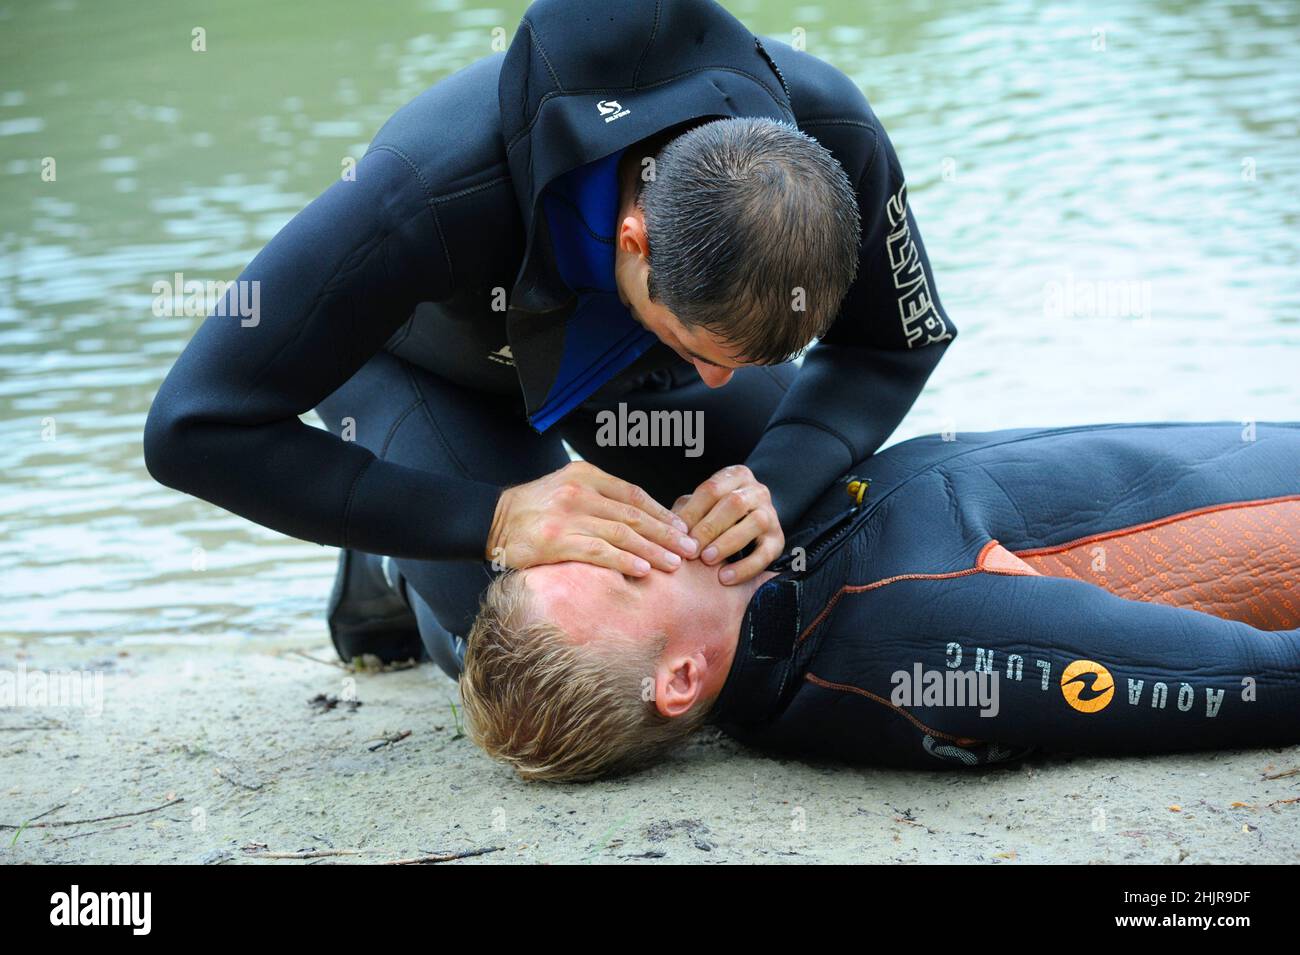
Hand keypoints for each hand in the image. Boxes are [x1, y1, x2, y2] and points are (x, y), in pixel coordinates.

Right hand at [485, 461, 698, 575]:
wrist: (492, 521)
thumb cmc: (536, 509)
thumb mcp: (568, 489)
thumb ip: (601, 498)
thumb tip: (642, 519)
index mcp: (586, 475)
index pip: (634, 494)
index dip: (662, 513)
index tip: (682, 528)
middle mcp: (580, 492)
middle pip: (634, 514)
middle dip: (666, 534)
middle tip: (689, 549)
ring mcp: (568, 516)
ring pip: (622, 533)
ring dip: (653, 550)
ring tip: (674, 564)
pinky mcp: (557, 540)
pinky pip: (599, 550)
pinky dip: (624, 560)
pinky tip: (642, 569)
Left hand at [672, 464, 783, 584]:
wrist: (751, 524)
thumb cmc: (715, 515)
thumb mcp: (700, 507)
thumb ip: (685, 513)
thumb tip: (668, 529)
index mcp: (736, 476)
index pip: (712, 489)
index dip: (693, 512)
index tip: (677, 533)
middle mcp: (757, 491)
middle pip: (734, 504)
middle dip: (710, 528)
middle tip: (691, 550)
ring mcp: (770, 515)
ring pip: (755, 523)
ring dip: (728, 543)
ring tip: (708, 559)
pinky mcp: (778, 540)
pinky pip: (765, 553)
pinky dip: (745, 567)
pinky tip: (725, 578)